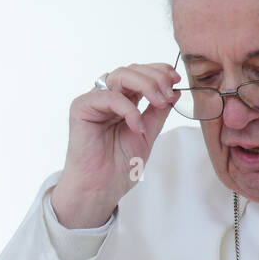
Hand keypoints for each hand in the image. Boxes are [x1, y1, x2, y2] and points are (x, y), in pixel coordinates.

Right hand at [51, 62, 180, 228]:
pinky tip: (136, 125)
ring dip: (145, 85)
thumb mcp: (147, 135)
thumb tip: (174, 91)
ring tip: (159, 102)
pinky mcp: (81, 108)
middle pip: (132, 70)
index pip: (141, 75)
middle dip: (156, 77)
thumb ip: (158, 112)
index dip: (160, 72)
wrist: (100, 189)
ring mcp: (94, 101)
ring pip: (120, 76)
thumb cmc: (118, 167)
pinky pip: (108, 97)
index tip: (177, 80)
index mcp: (124, 102)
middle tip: (169, 92)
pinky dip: (127, 108)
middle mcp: (109, 97)